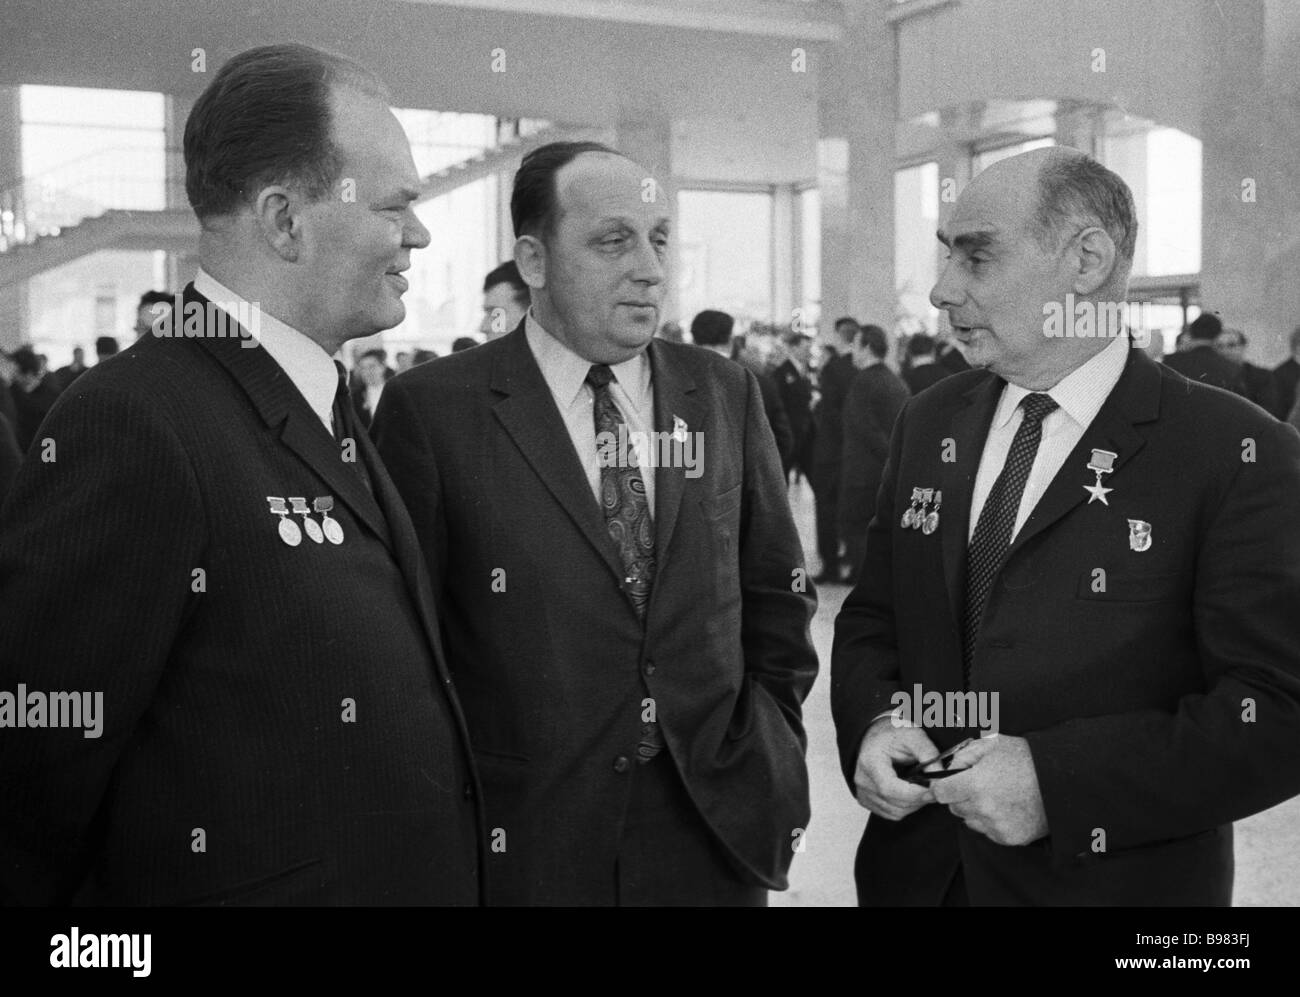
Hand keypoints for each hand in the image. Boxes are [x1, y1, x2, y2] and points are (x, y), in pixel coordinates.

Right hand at [852, 718, 936, 819]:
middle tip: (934, 786)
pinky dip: (905, 807)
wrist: (876, 736)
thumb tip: (940, 778)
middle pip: (895, 803)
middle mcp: (862, 780)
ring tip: (921, 786)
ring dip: (914, 804)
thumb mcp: (914, 735)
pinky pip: (891, 813)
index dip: (915, 794)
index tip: (935, 791)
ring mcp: (862, 792)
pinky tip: (910, 791)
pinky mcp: (866, 801)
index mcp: (870, 761)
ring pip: (896, 812)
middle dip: (919, 799)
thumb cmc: (893, 735)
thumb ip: (929, 754)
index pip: (890, 788)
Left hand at [931, 734, 1048, 845]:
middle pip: (955, 807)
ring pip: (970, 820)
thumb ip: (964, 755)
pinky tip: (1007, 807)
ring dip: (976, 810)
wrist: (1062, 781)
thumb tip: (950, 768)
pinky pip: (988, 831)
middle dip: (961, 795)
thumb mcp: (992, 744)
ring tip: (997, 795)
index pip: (940, 792)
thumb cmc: (1027, 759)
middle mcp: (983, 808)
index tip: (948, 782)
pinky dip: (992, 821)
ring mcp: (996, 825)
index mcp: (975, 784)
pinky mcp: (1009, 837)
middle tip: (979, 784)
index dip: (942, 785)